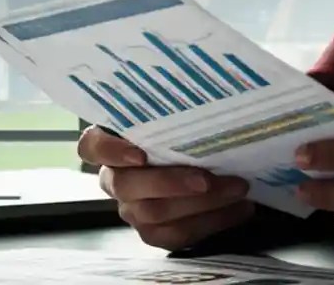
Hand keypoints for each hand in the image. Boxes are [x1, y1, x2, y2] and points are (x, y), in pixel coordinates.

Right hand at [78, 125, 255, 249]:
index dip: (112, 152)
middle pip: (129, 186)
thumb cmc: (182, 134)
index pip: (93, 146)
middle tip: (209, 178)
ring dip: (202, 203)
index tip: (139, 154)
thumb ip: (177, 115)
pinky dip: (213, 221)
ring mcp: (131, 209)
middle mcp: (115, 180)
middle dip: (172, 183)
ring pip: (155, 213)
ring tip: (238, 188)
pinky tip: (240, 208)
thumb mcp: (175, 120)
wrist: (199, 166)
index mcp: (111, 147)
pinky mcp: (153, 233)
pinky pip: (177, 234)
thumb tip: (212, 98)